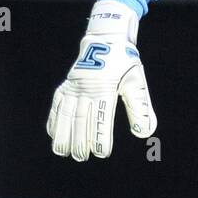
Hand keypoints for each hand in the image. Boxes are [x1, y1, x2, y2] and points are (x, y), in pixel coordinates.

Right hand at [47, 0, 156, 160]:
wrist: (105, 40)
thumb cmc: (125, 64)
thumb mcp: (136, 82)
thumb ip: (140, 108)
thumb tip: (143, 133)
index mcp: (105, 87)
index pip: (102, 116)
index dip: (101, 136)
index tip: (102, 153)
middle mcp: (86, 88)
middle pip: (81, 118)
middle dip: (80, 140)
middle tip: (82, 157)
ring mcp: (72, 87)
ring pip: (65, 113)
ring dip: (63, 134)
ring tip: (63, 152)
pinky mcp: (65, 86)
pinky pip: (56, 105)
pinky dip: (53, 120)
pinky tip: (53, 135)